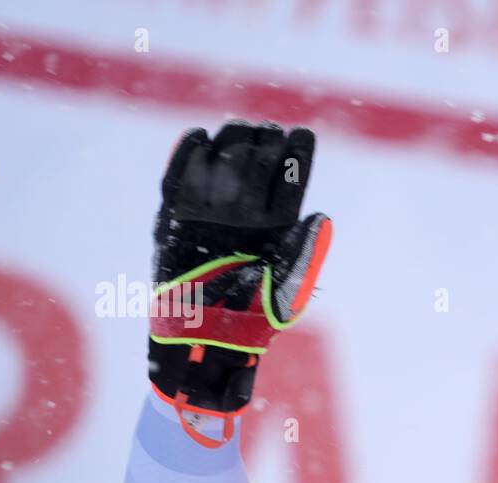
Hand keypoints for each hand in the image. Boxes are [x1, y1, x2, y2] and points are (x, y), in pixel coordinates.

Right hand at [148, 121, 331, 425]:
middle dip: (263, 145)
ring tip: (238, 126)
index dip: (296, 158)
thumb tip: (322, 216)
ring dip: (229, 145)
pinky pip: (179, 183)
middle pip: (256, 170)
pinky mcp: (174, 222)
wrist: (206, 340)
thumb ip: (304, 254)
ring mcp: (209, 218)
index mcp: (276, 231)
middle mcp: (244, 219)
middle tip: (267, 127)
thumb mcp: (286, 290)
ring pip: (221, 169)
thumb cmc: (253, 321)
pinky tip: (197, 137)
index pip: (289, 185)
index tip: (303, 132)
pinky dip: (185, 159)